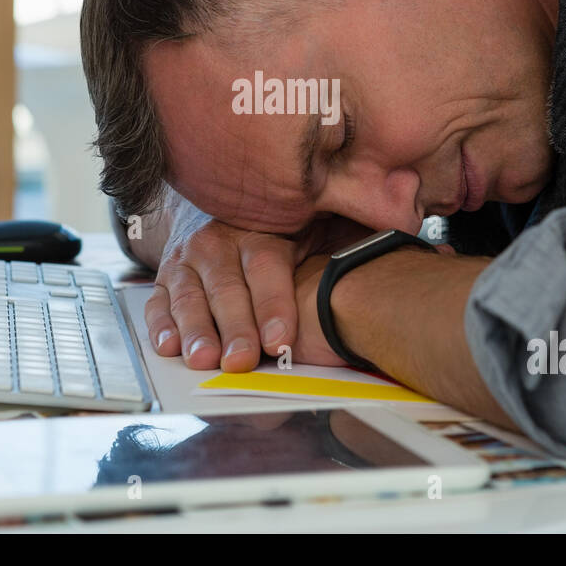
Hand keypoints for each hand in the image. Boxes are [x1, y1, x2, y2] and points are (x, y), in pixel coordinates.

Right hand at [143, 215, 370, 371]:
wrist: (221, 205)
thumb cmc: (280, 228)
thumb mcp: (311, 220)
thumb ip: (347, 227)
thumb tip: (407, 227)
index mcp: (260, 230)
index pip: (267, 266)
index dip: (275, 304)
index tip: (281, 340)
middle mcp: (220, 242)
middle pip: (227, 288)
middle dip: (235, 327)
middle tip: (242, 361)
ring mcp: (187, 260)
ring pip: (189, 297)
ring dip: (196, 331)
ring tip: (203, 360)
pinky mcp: (164, 277)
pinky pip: (158, 302)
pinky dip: (160, 325)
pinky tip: (169, 346)